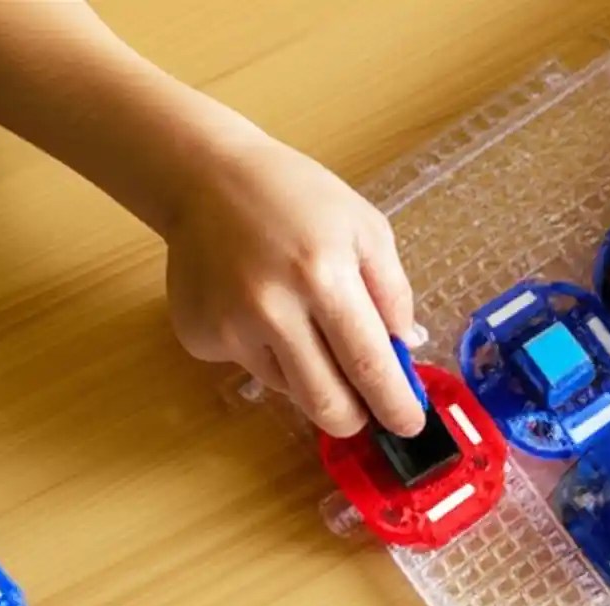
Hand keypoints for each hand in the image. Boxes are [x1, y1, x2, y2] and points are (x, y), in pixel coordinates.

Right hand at [165, 137, 425, 436]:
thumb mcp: (366, 228)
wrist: (204, 178)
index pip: (369, 365)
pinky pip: (252, 368)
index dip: (394, 404)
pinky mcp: (200, 338)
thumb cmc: (296, 197)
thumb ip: (393, 293)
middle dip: (356, 418)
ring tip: (305, 318)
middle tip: (369, 407)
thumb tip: (406, 351)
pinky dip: (269, 352)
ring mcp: (230, 329)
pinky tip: (259, 305)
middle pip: (325, 404)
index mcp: (324, 277)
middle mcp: (272, 310)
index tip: (410, 424)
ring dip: (312, 374)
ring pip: (290, 389)